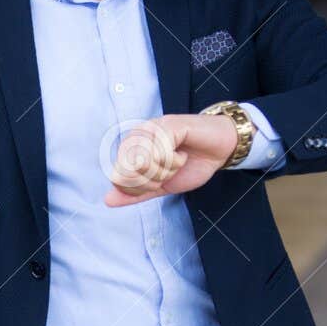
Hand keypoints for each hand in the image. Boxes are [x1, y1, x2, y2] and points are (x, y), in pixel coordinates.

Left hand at [104, 113, 238, 203]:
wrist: (218, 151)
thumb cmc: (190, 164)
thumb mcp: (159, 185)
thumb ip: (134, 193)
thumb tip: (107, 200)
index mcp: (130, 149)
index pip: (118, 178)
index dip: (139, 188)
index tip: (158, 181)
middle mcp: (136, 136)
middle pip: (129, 171)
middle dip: (152, 180)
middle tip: (168, 171)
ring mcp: (151, 128)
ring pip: (144, 162)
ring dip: (166, 170)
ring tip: (177, 160)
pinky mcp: (168, 125)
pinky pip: (161, 152)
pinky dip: (174, 161)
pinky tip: (182, 154)